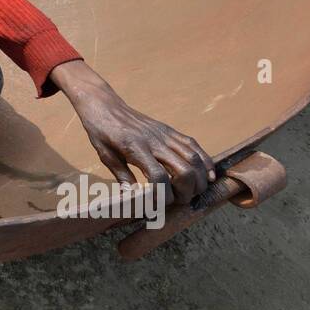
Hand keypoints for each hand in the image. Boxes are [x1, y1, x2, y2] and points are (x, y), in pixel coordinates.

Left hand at [49, 60, 215, 205]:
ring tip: (194, 192)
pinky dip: (205, 161)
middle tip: (179, 201)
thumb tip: (134, 199)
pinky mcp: (170, 130)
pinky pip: (193, 145)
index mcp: (135, 149)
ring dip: (199, 179)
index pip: (158, 177)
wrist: (104, 104)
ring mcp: (165, 134)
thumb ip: (122, 176)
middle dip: (186, 192)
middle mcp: (154, 141)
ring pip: (193, 158)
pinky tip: (208, 175)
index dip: (163, 196)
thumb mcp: (105, 155)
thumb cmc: (101, 130)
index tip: (159, 205)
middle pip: (183, 170)